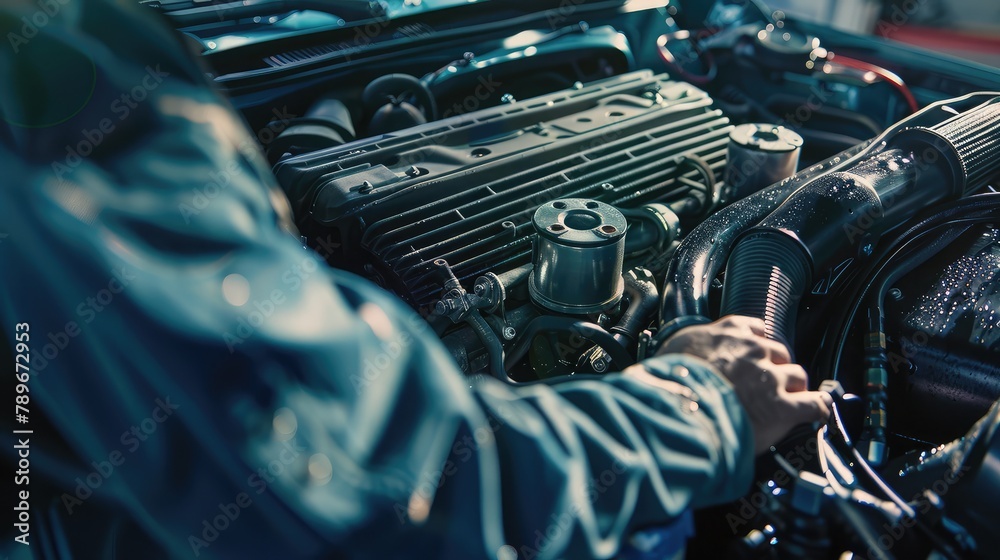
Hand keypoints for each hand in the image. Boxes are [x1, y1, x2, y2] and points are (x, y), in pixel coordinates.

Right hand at [658, 315, 830, 454]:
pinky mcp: (781, 407)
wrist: (679, 406)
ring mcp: (770, 378)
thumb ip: (687, 350)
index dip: (757, 344)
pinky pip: (813, 404)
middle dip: (775, 367)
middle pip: (779, 353)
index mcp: (728, 333)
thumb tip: (679, 360)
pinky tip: (817, 412)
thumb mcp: (671, 351)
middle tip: (763, 384)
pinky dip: (817, 409)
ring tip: (784, 401)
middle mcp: (754, 350)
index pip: (754, 329)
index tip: (753, 353)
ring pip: (797, 376)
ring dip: (792, 388)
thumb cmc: (669, 381)